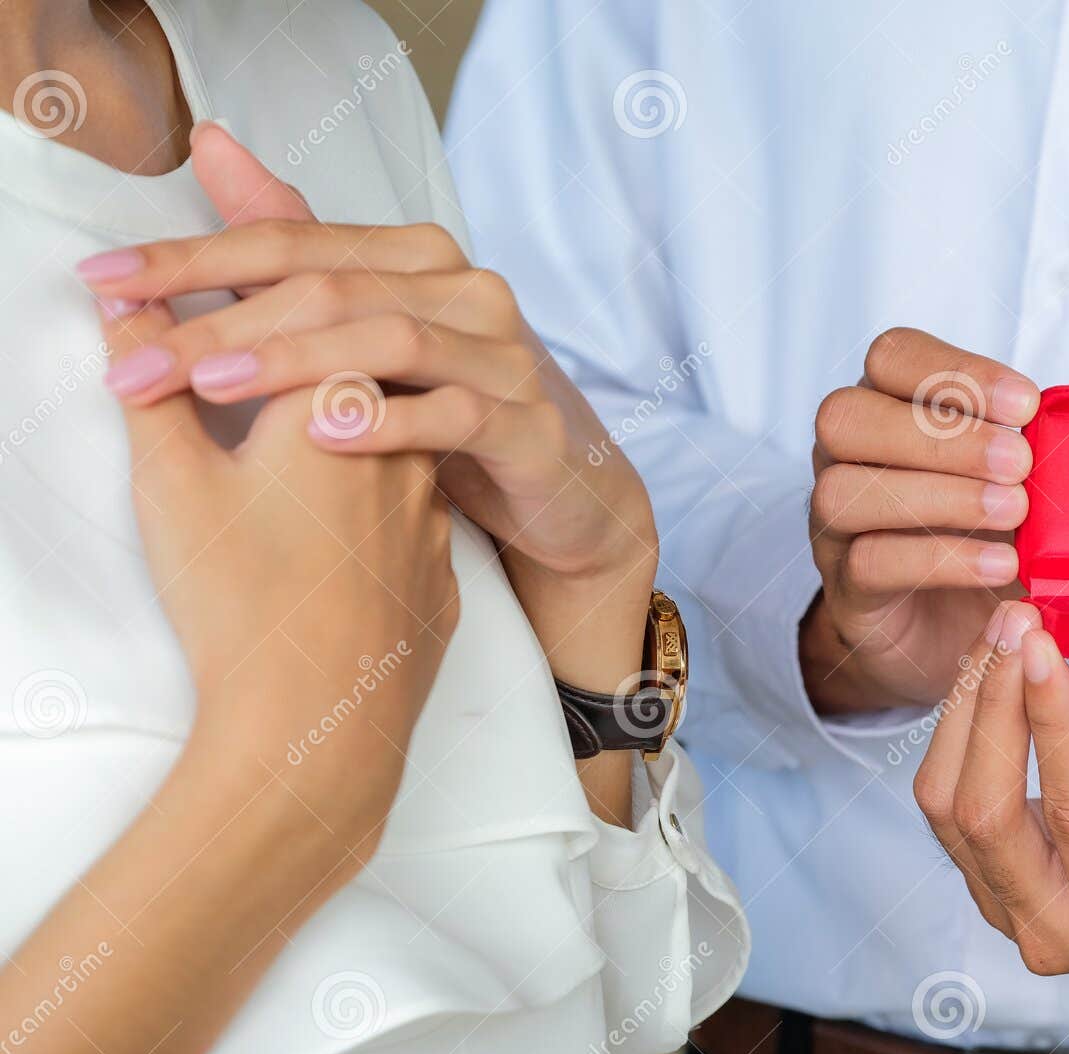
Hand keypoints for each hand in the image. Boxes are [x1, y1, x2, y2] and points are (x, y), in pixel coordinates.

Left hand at [81, 123, 657, 819]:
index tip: (107, 284)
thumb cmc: (456, 417)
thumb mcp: (370, 335)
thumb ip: (298, 249)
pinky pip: (454, 414)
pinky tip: (323, 435)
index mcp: (421, 259)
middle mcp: (467, 293)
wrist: (568, 496)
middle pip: (332, 287)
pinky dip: (387, 422)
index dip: (194, 258)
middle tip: (141, 363)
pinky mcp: (529, 425)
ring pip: (391, 340)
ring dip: (294, 364)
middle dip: (224, 322)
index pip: (293, 240)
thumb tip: (214, 148)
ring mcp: (505, 356)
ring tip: (214, 389)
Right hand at [99, 294, 457, 869]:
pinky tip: (339, 516)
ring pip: (394, 439)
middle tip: (254, 340)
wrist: (316, 724)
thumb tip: (127, 313)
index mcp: (341, 404)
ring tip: (292, 432)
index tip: (208, 282)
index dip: (252, 287)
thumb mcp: (172, 483)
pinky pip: (409, 511)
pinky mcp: (440, 572)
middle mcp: (405, 446)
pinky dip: (373, 495)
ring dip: (348, 421)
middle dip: (301, 344)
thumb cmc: (239, 600)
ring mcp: (433, 513)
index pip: (306, 311)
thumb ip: (153, 388)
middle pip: (360, 366)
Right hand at [804, 327, 1068, 712]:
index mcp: (896, 409)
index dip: (954, 371)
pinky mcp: (848, 588)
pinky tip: (998, 567)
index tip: (1029, 404)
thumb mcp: (1052, 502)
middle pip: (847, 414)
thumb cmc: (990, 545)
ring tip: (1014, 517)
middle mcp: (852, 457)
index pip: (894, 356)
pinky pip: (867, 562)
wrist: (938, 637)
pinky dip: (937, 558)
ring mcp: (835, 524)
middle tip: (1024, 466)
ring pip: (846, 488)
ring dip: (937, 496)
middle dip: (941, 435)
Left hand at [912, 589, 1068, 979]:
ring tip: (997, 635)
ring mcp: (1007, 914)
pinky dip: (956, 728)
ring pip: (947, 804)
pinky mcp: (980, 882)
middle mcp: (1055, 936)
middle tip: (1016, 624)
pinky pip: (942, 801)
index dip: (1053, 722)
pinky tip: (985, 672)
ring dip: (965, 708)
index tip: (1040, 642)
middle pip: (986, 814)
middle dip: (992, 707)